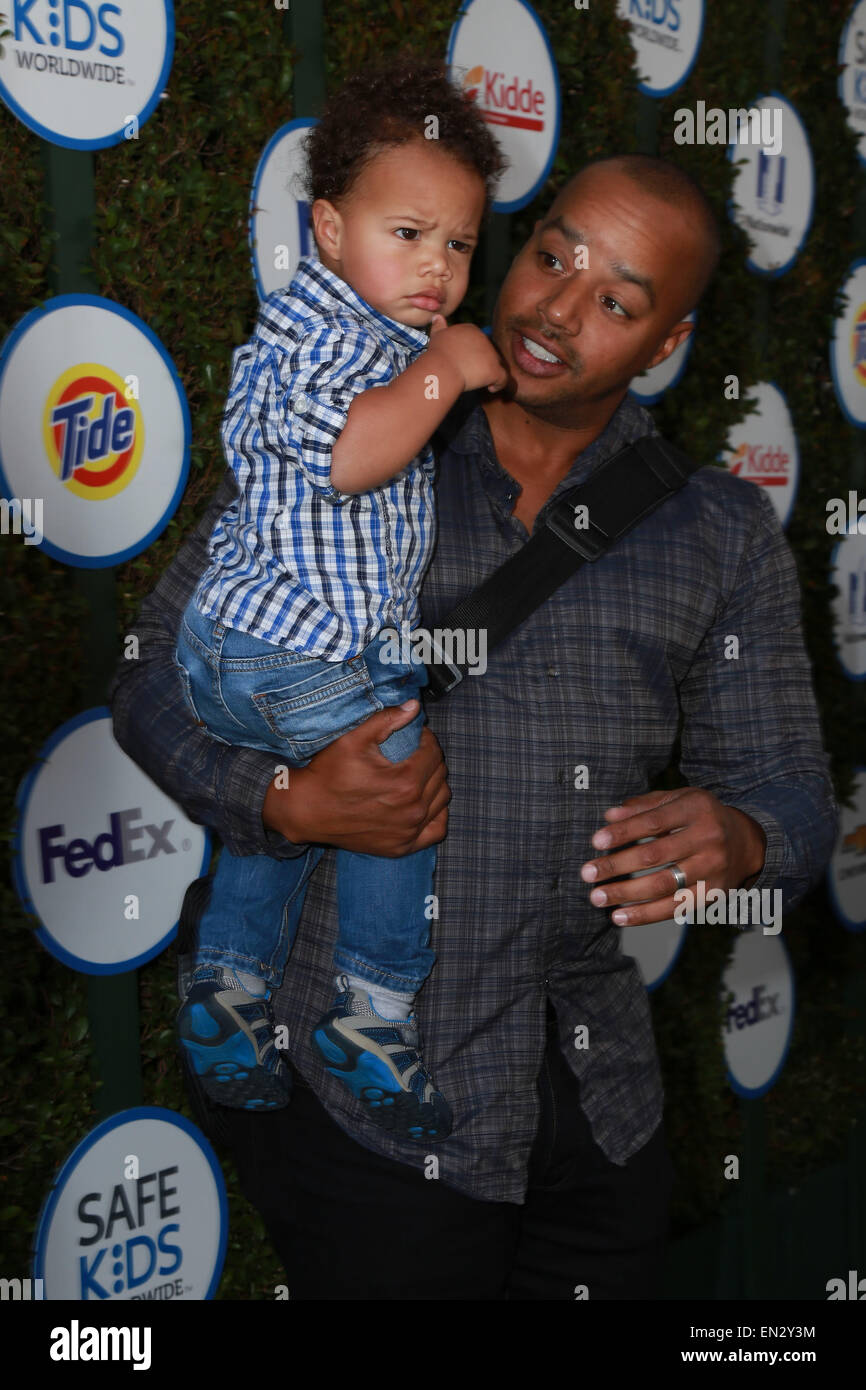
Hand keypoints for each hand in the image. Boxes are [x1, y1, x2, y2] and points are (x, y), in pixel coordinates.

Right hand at [262, 701, 449, 855]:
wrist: (306, 810)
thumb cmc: (328, 774)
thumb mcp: (353, 739)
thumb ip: (387, 720)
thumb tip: (414, 706)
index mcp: (405, 782)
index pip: (433, 753)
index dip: (426, 739)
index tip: (414, 736)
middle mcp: (412, 810)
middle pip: (440, 775)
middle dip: (430, 759)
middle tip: (413, 753)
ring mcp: (409, 831)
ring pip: (442, 800)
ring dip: (434, 783)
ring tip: (417, 774)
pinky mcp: (402, 846)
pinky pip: (437, 830)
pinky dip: (435, 815)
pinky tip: (422, 803)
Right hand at [428, 320, 508, 394]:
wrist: (441, 368)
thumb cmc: (437, 355)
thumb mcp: (437, 336)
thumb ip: (439, 327)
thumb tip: (437, 317)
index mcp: (471, 330)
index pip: (478, 342)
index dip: (473, 354)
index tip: (464, 363)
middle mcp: (484, 339)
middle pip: (488, 352)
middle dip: (482, 364)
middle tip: (470, 375)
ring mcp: (491, 354)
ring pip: (497, 365)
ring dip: (489, 374)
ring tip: (478, 382)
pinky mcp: (494, 370)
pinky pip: (503, 378)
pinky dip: (498, 384)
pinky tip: (490, 388)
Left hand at [578, 787, 766, 926]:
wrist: (747, 841)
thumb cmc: (700, 817)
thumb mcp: (678, 800)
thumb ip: (644, 806)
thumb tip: (608, 816)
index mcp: (697, 808)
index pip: (653, 821)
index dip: (624, 832)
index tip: (596, 841)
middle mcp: (708, 837)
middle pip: (655, 855)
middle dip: (617, 866)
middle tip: (587, 874)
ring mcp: (713, 868)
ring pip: (663, 885)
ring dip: (626, 893)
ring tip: (597, 898)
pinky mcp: (713, 893)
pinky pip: (675, 908)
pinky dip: (645, 915)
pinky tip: (620, 917)